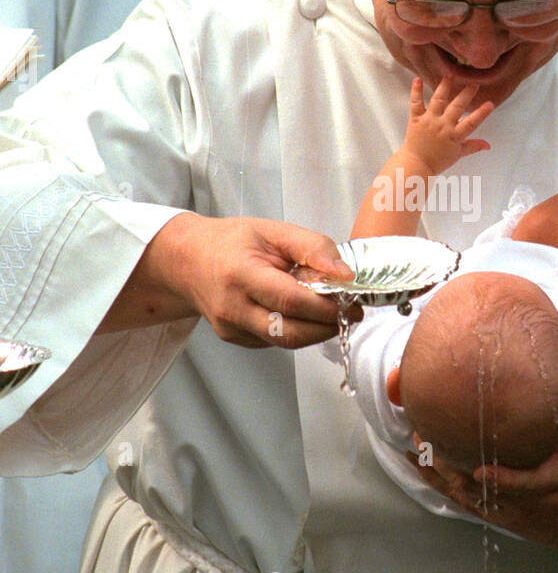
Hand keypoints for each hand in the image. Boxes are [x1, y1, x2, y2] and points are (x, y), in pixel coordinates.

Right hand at [100, 212, 356, 348]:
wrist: (189, 260)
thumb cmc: (232, 241)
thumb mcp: (274, 230)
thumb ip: (313, 247)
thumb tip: (346, 275)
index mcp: (240, 275)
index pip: (291, 300)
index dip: (326, 306)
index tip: (353, 300)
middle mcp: (232, 308)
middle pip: (290, 332)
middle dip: (328, 326)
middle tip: (352, 311)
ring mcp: (231, 329)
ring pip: (286, 341)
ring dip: (316, 330)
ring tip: (333, 310)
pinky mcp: (235, 340)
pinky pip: (275, 341)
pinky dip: (297, 329)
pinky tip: (304, 313)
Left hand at [402, 76, 492, 174]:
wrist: (416, 165)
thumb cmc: (438, 161)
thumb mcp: (458, 154)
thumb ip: (473, 146)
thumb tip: (488, 145)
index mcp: (454, 136)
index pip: (471, 123)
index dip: (481, 113)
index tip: (490, 103)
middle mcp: (443, 126)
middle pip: (457, 107)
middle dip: (466, 94)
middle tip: (473, 84)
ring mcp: (429, 121)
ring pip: (438, 100)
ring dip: (445, 86)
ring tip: (450, 75)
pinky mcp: (416, 119)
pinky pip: (416, 103)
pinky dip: (416, 90)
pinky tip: (418, 79)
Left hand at [407, 401, 557, 558]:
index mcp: (554, 484)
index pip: (526, 484)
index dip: (504, 480)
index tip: (481, 468)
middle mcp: (527, 501)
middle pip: (483, 489)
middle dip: (453, 467)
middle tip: (426, 439)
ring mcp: (511, 510)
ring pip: (468, 495)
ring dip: (440, 474)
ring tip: (414, 448)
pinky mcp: (502, 514)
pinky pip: (466, 502)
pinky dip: (442, 485)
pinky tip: (421, 467)